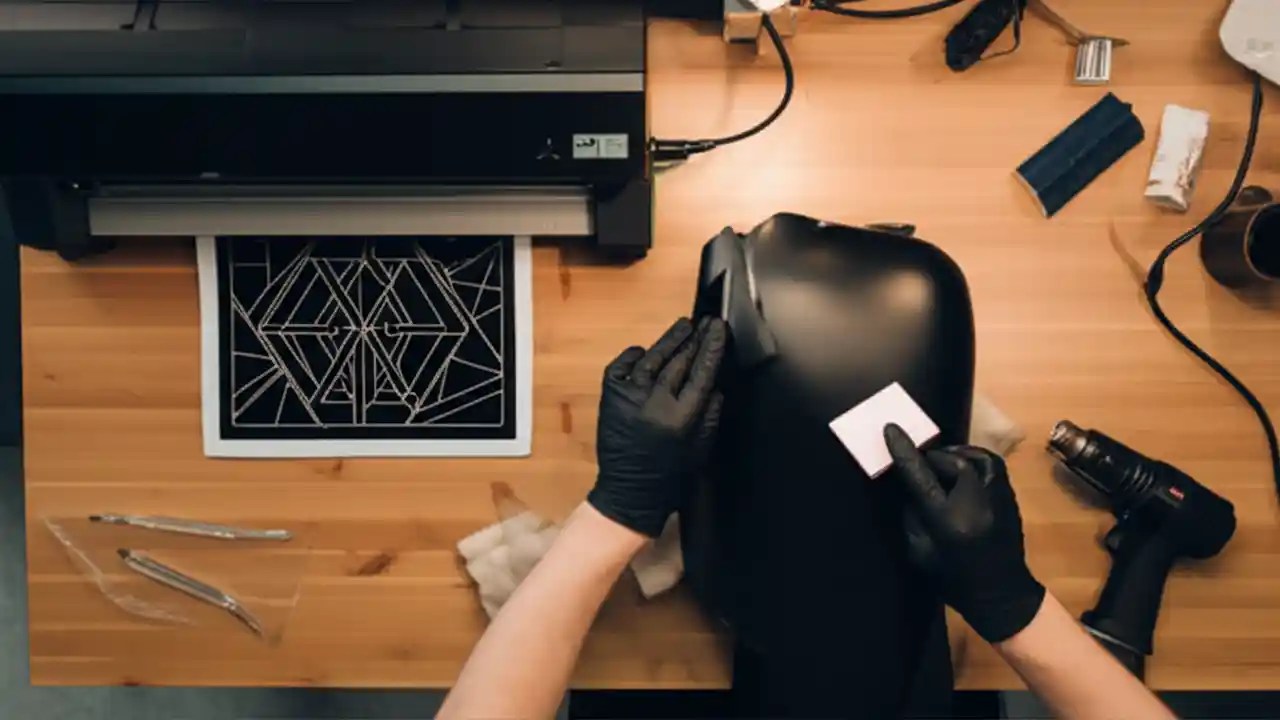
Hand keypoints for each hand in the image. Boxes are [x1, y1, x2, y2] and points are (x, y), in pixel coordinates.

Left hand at [588, 317, 727, 536]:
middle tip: (705, 323)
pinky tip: (644, 350)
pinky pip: (622, 367)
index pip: (702, 372)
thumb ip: (709, 412)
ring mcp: (629, 397)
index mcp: (682, 417)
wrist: (629, 491)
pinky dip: (634, 356)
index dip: (712, 347)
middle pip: (679, 361)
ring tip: (683, 327)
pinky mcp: (609, 398)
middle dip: (695, 339)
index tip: (719, 329)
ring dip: (669, 341)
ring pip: (652, 359)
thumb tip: (714, 381)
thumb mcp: (701, 447)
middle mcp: (656, 403)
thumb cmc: (671, 474)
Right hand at [885, 423, 1044, 642]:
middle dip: (933, 458)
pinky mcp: (1011, 498)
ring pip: (977, 458)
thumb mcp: (920, 552)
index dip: (905, 451)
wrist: (1002, 596)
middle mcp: (977, 504)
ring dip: (956, 455)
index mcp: (949, 521)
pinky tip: (963, 469)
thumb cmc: (954, 581)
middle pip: (953, 462)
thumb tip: (910, 486)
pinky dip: (974, 461)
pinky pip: (992, 466)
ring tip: (941, 461)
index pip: (921, 476)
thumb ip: (913, 515)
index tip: (892, 430)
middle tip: (918, 462)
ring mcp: (1000, 498)